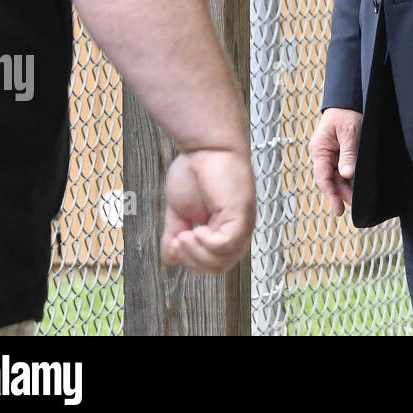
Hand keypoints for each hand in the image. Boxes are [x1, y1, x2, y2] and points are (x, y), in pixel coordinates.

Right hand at [160, 147, 255, 273]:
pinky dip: (207, 244)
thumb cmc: (195, 170)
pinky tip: (196, 229)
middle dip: (192, 261)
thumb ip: (176, 234)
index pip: (214, 264)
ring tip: (184, 236)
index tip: (174, 244)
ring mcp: (242, 222)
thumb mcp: (181, 210)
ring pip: (223, 260)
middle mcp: (239, 229)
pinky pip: (226, 245)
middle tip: (178, 242)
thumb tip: (170, 259)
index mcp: (226, 229)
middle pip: (219, 267)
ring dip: (197, 254)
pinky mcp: (242, 214)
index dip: (192, 261)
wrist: (205, 146)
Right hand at [311, 107, 363, 216]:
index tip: (339, 210)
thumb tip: (347, 175)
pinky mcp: (341, 152)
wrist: (349, 99)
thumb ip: (348, 154)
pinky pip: (344, 168)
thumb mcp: (349, 133)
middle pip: (331, 179)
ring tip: (358, 199)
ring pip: (338, 176)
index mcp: (319, 150)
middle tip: (355, 206)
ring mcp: (332, 154)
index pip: (324, 177)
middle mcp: (324, 154)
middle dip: (342, 193)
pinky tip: (358, 185)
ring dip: (347, 187)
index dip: (331, 195)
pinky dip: (350, 177)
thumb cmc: (347, 113)